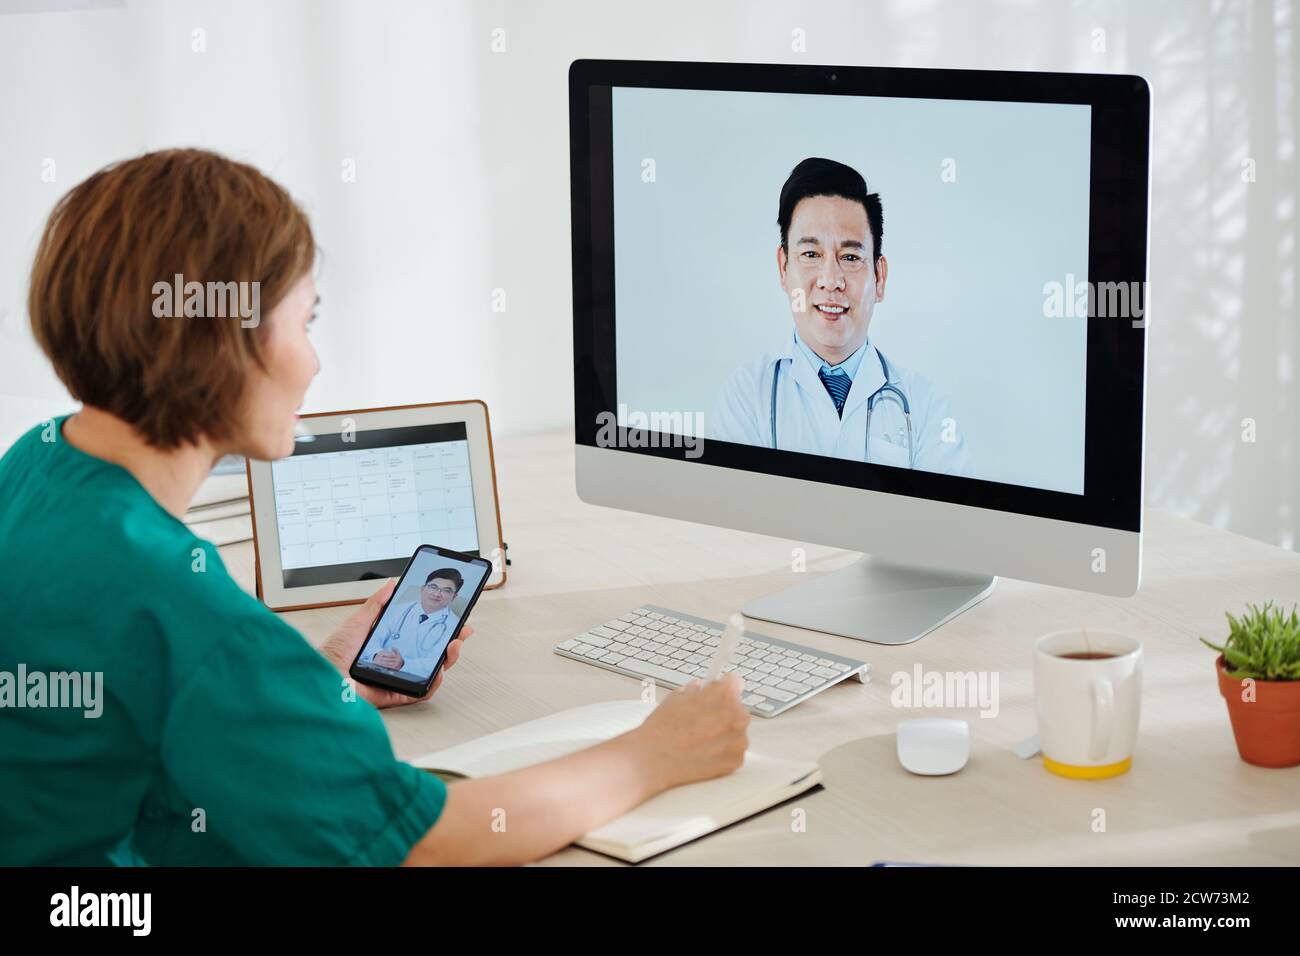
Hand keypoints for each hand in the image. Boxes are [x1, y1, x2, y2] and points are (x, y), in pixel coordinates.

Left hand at [319, 579, 472, 709]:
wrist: (319, 676)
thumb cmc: (330, 654)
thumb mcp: (358, 622)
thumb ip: (376, 605)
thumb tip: (390, 585)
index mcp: (387, 646)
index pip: (419, 636)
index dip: (438, 627)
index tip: (452, 616)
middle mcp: (394, 664)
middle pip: (430, 654)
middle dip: (451, 642)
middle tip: (462, 630)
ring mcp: (396, 680)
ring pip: (430, 672)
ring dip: (447, 660)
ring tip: (453, 645)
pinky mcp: (393, 695)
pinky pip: (419, 692)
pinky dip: (433, 682)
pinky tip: (439, 670)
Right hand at [626, 673, 749, 791]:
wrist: (653, 759)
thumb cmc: (661, 729)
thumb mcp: (675, 697)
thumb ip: (695, 690)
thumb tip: (700, 690)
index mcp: (723, 694)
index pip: (734, 682)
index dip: (723, 686)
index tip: (719, 693)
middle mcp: (737, 715)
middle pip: (736, 708)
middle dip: (722, 712)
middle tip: (701, 721)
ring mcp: (739, 740)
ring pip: (736, 732)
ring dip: (723, 734)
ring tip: (699, 740)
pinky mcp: (736, 760)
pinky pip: (734, 752)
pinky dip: (722, 752)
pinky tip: (703, 752)